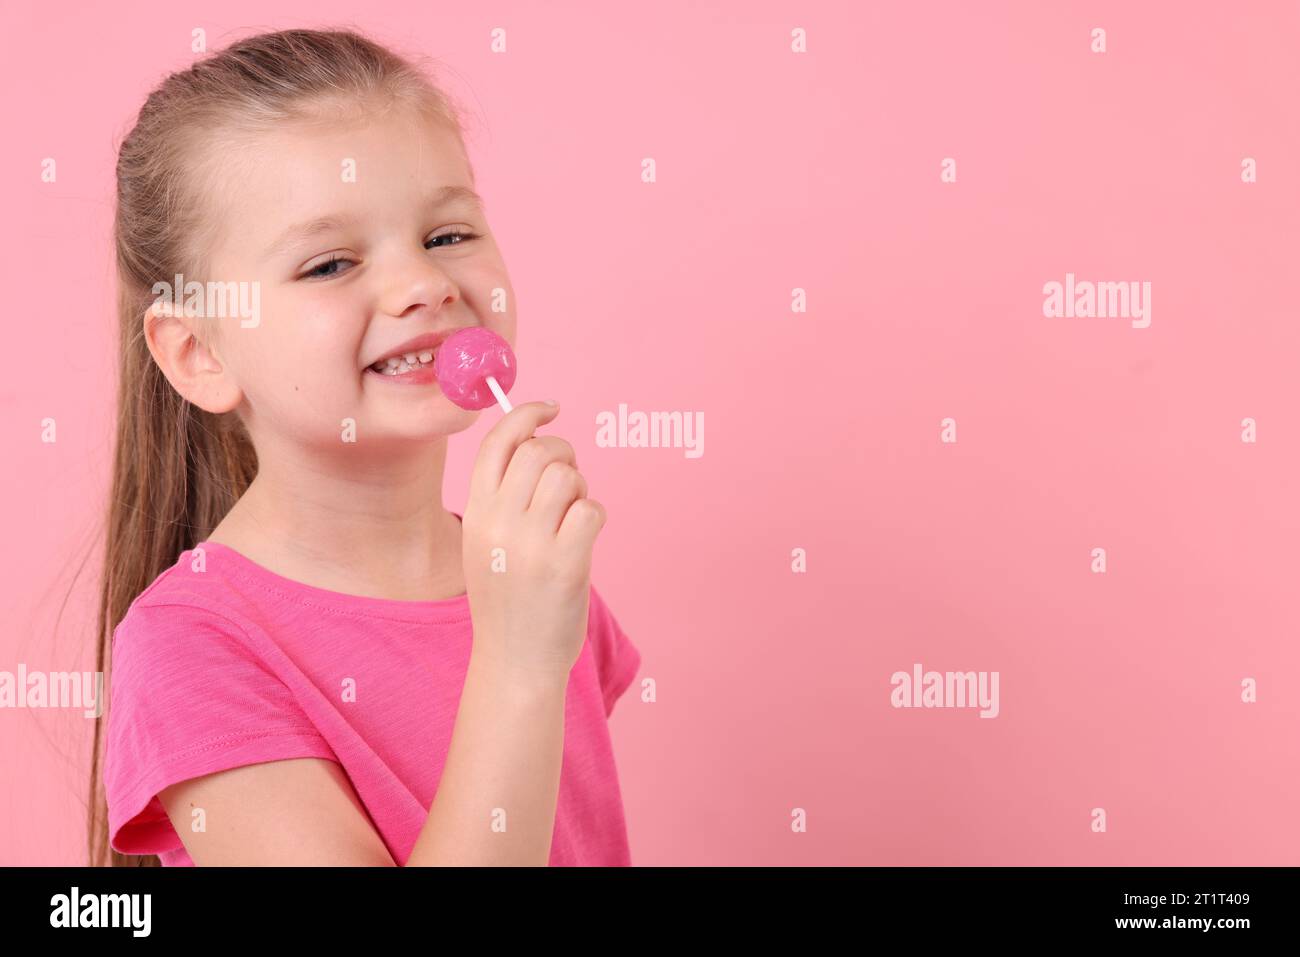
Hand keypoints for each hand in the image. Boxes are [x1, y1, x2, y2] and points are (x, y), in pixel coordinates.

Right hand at [461, 401, 606, 681]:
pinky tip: (584, 541)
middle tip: (569, 480)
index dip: (527, 414)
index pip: (498, 441)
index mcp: (476, 513)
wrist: (515, 661)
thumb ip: (502, 498)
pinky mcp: (565, 564)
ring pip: (567, 476)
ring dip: (579, 488)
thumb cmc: (509, 598)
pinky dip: (594, 517)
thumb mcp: (486, 543)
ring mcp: (531, 544)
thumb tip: (540, 443)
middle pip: (539, 451)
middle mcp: (498, 523)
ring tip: (572, 517)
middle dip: (563, 454)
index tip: (550, 409)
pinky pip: (591, 509)